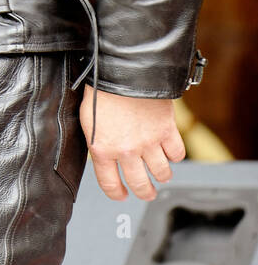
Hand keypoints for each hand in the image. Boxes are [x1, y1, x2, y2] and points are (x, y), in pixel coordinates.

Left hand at [80, 86, 185, 201]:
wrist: (122, 69)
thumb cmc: (102, 90)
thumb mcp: (87, 119)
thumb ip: (97, 142)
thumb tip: (102, 156)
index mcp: (102, 149)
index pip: (110, 184)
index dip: (117, 194)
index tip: (122, 195)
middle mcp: (126, 150)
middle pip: (140, 185)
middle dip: (145, 192)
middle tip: (147, 193)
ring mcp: (148, 142)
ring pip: (162, 173)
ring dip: (162, 176)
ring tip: (161, 174)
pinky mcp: (166, 130)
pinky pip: (177, 154)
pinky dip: (175, 155)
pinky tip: (170, 152)